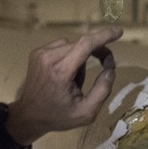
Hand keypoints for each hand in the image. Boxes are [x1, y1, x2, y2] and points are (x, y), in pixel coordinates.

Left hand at [5, 26, 123, 145]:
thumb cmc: (59, 116)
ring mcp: (41, 53)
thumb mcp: (86, 112)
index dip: (104, 36)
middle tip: (107, 64)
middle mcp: (49, 57)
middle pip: (82, 43)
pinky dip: (70, 55)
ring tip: (76, 78)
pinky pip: (62, 45)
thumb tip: (110, 68)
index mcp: (61, 72)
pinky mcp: (37, 52)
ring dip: (81, 57)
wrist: (29, 115)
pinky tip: (65, 73)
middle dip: (97, 51)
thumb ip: (103, 90)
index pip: (85, 44)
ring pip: (73, 44)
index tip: (119, 32)